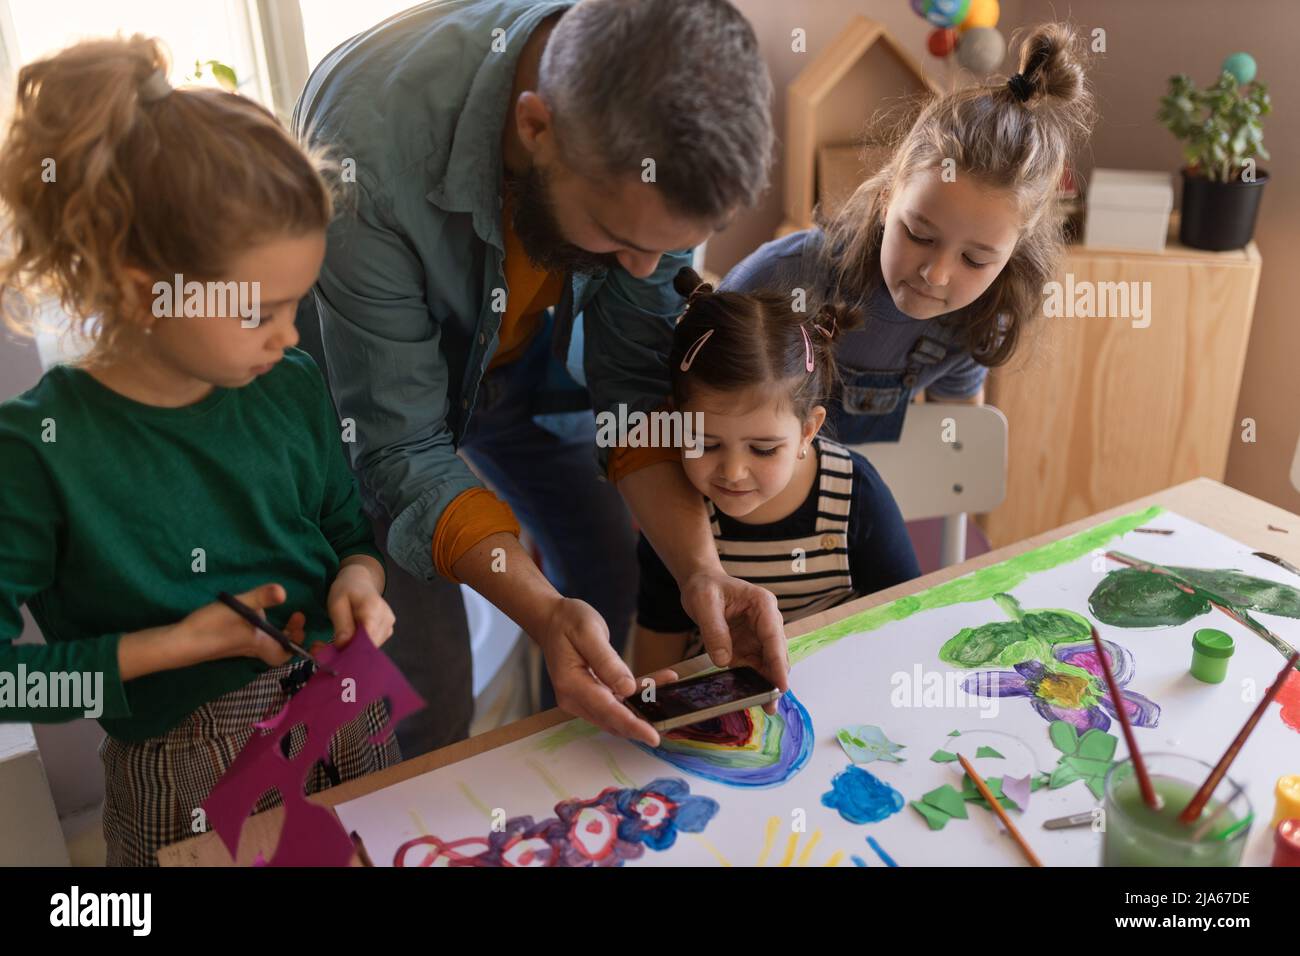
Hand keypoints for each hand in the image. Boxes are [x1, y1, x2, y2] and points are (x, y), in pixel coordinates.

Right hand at [176, 583, 305, 666]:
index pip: (286, 653)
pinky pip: (251, 640)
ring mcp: (238, 648)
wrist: (180, 643)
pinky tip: (252, 616)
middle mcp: (251, 649)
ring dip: (275, 631)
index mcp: (260, 644)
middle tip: (293, 615)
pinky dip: (259, 630)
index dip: (297, 641)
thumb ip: (262, 597)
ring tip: (276, 614)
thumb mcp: (239, 607)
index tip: (297, 619)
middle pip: (278, 648)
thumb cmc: (212, 626)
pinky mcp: (227, 644)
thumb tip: (283, 592)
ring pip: (264, 644)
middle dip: (289, 634)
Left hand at [327, 563, 394, 646]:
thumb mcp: (337, 604)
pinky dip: (363, 645)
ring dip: (358, 648)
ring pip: (373, 647)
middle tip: (336, 648)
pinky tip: (354, 636)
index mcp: (373, 608)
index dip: (353, 650)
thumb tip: (344, 645)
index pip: (368, 638)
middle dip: (353, 651)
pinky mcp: (388, 630)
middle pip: (371, 645)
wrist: (359, 582)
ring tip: (345, 639)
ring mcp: (389, 624)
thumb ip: (341, 625)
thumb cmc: (346, 591)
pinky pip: (375, 644)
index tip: (338, 655)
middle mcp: (387, 617)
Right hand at [538, 597, 677, 746]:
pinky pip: (617, 700)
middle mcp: (574, 697)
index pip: (606, 710)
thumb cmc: (568, 621)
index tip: (653, 737)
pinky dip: (638, 694)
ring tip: (670, 696)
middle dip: (641, 724)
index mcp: (571, 683)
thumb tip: (627, 689)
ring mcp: (581, 698)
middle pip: (612, 719)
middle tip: (670, 723)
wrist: (552, 620)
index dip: (631, 725)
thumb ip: (607, 662)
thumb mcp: (589, 633)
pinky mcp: (590, 694)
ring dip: (643, 709)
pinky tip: (661, 681)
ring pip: (617, 713)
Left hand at [680, 570, 789, 711]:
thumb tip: (724, 661)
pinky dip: (752, 681)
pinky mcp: (748, 646)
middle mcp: (767, 622)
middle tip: (770, 705)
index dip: (778, 664)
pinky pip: (753, 666)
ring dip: (765, 684)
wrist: (701, 583)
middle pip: (776, 654)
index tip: (782, 686)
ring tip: (763, 706)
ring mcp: (758, 636)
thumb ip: (714, 631)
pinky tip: (748, 696)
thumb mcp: (704, 604)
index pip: (774, 638)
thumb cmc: (705, 587)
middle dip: (775, 679)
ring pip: (767, 664)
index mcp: (763, 605)